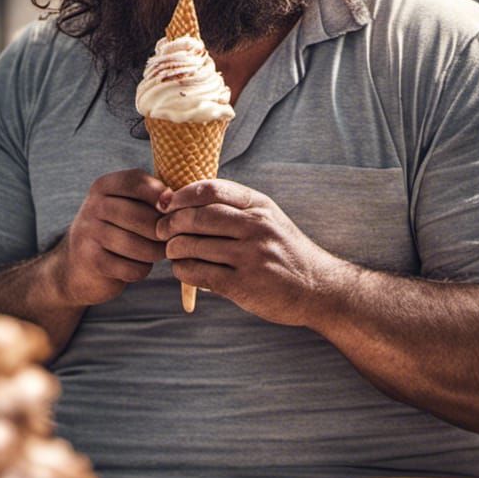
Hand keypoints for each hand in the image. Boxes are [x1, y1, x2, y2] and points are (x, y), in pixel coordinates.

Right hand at [54, 170, 166, 305]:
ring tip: (158, 251)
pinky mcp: (91, 261)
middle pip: (141, 217)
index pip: (137, 182)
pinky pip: (131, 268)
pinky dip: (142, 269)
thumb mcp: (124, 203)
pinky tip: (139, 265)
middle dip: (163, 231)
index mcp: (103, 186)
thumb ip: (150, 194)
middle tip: (170, 237)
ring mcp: (89, 233)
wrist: (76, 264)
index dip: (161, 196)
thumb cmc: (115, 227)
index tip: (171, 209)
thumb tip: (178, 199)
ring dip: (156, 252)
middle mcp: (93, 206)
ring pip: (139, 245)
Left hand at [156, 179, 340, 325]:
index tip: (167, 203)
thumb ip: (236, 208)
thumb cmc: (287, 251)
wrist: (318, 288)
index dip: (182, 195)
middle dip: (171, 222)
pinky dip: (183, 270)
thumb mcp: (269, 218)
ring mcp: (250, 256)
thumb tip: (188, 202)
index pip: (212, 190)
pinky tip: (182, 269)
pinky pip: (200, 273)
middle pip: (198, 217)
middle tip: (160, 229)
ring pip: (194, 245)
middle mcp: (256, 227)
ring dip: (174, 248)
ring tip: (171, 250)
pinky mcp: (244, 285)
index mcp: (260, 206)